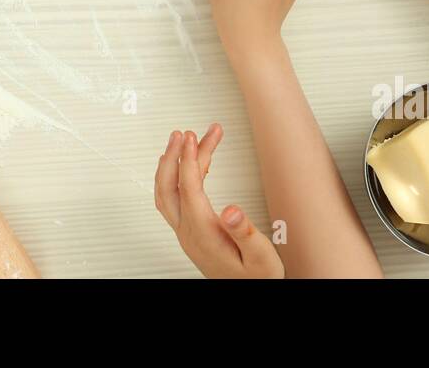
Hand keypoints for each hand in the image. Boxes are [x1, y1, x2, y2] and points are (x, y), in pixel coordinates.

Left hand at [154, 125, 284, 278]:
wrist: (248, 296)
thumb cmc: (256, 279)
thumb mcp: (260, 257)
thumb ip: (245, 233)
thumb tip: (231, 210)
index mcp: (204, 234)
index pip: (189, 189)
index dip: (189, 160)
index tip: (193, 137)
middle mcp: (189, 233)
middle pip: (171, 187)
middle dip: (175, 156)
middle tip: (186, 133)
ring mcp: (186, 233)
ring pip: (168, 193)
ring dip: (172, 164)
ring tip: (183, 140)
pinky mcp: (190, 232)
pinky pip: (175, 199)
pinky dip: (179, 176)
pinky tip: (194, 165)